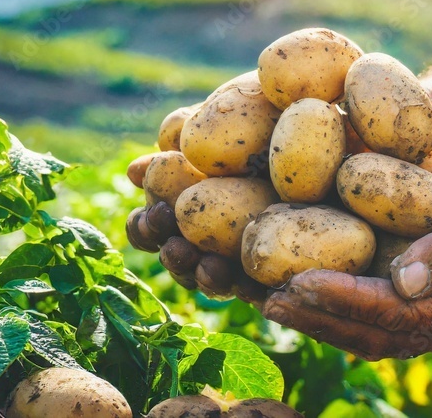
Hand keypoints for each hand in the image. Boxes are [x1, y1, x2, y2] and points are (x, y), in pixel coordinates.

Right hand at [125, 156, 267, 305]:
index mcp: (176, 214)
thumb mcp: (213, 141)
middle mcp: (196, 243)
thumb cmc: (249, 147)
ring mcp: (227, 264)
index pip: (147, 228)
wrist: (297, 164)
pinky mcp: (259, 276)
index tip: (155, 215)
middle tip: (179, 246)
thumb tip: (134, 172)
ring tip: (211, 267)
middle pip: (175, 258)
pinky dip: (249, 291)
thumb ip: (175, 151)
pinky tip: (254, 286)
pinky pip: (251, 290)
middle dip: (174, 256)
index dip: (144, 227)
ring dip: (205, 277)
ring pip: (207, 280)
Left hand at [262, 160, 431, 359]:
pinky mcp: (418, 303)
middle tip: (265, 297)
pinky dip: (329, 302)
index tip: (297, 280)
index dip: (343, 298)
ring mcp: (431, 319)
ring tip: (265, 296)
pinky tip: (294, 285)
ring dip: (314, 316)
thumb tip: (403, 281)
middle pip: (369, 332)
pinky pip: (366, 312)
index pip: (394, 313)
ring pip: (362, 330)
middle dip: (316, 315)